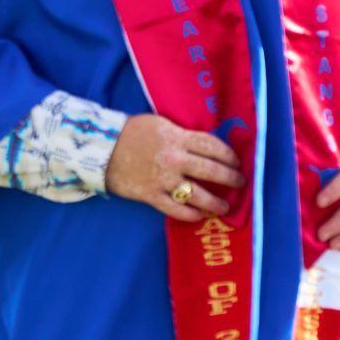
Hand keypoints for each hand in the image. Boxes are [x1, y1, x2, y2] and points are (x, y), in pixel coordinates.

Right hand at [104, 113, 247, 222]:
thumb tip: (203, 147)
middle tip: (240, 183)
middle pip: (212, 171)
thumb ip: (181, 134)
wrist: (100, 148)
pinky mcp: (152, 195)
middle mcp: (175, 159)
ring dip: (216, 202)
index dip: (229, 155)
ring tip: (224, 206)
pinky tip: (200, 215)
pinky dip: (192, 215)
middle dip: (231, 178)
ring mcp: (164, 179)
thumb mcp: (160, 124)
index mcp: (177, 137)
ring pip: (199, 195)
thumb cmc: (130, 132)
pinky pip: (177, 210)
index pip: (213, 146)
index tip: (236, 162)